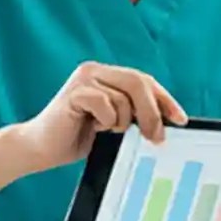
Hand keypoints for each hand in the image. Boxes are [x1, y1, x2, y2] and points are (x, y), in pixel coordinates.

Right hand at [14, 61, 188, 170]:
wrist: (40, 149)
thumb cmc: (76, 138)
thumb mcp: (113, 125)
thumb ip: (134, 115)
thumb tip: (168, 122)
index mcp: (106, 75)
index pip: (144, 80)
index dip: (165, 99)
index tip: (181, 120)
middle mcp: (95, 71)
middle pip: (138, 82)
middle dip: (153, 112)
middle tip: (157, 137)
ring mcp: (84, 79)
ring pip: (124, 97)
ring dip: (123, 121)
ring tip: (108, 131)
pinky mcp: (75, 92)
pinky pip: (106, 104)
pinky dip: (106, 120)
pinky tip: (94, 127)